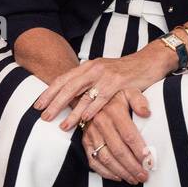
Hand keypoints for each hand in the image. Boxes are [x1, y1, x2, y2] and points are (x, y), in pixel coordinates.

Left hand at [31, 48, 160, 129]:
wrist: (150, 61)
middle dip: (55, 103)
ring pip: (84, 95)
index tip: (37, 105)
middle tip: (44, 117)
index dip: (49, 92)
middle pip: (69, 87)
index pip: (64, 79)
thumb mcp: (103, 72)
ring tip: (63, 126)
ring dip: (72, 112)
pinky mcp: (120, 82)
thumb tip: (72, 96)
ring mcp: (106, 75)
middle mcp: (94, 68)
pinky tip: (86, 119)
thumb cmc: (126, 70)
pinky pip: (102, 97)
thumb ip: (89, 81)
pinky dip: (93, 109)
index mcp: (88, 66)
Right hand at [82, 90, 152, 184]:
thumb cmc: (114, 96)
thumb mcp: (128, 91)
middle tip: (143, 176)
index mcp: (114, 111)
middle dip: (132, 166)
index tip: (149, 160)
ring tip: (134, 179)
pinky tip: (117, 177)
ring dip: (120, 171)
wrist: (89, 95)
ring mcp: (91, 133)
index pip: (129, 135)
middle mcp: (101, 123)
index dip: (139, 149)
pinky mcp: (85, 141)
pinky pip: (93, 160)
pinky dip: (105, 172)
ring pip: (106, 158)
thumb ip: (139, 101)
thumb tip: (147, 113)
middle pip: (118, 150)